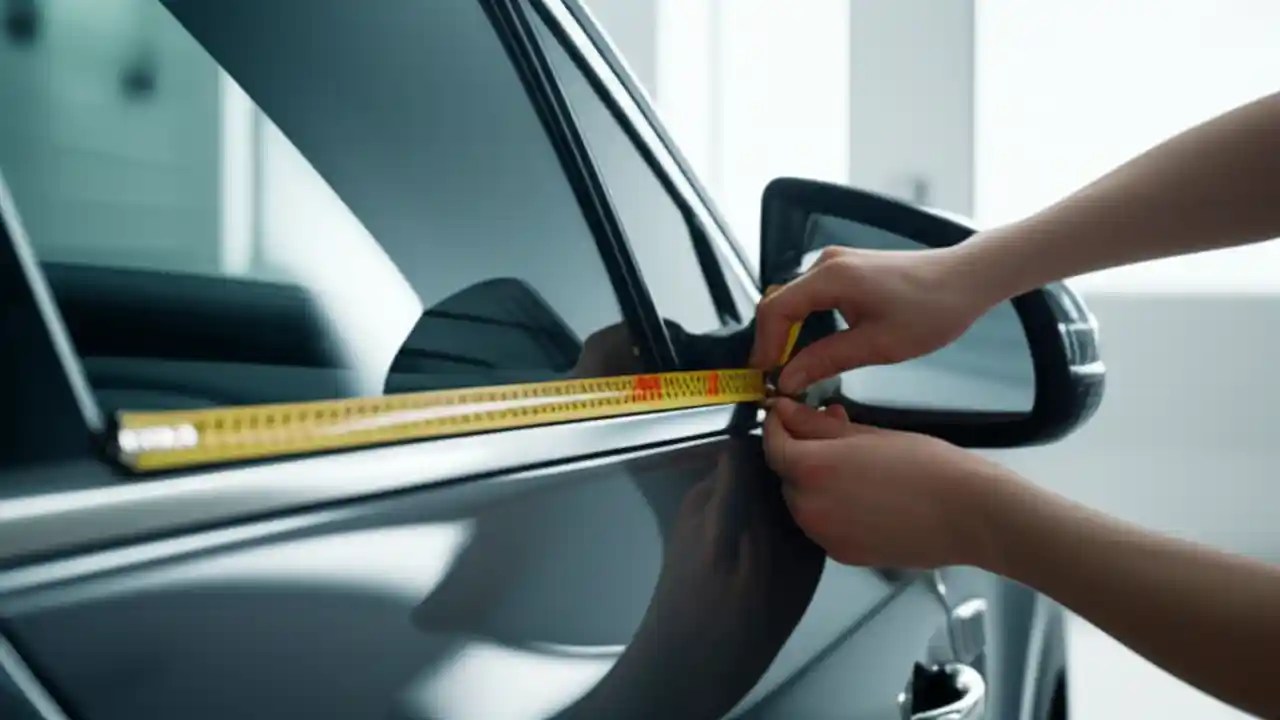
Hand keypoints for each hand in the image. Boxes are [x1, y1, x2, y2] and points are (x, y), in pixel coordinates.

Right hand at [749, 245, 992, 393]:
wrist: (967, 278)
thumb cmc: (932, 309)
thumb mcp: (877, 346)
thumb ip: (826, 361)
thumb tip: (788, 379)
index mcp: (831, 277)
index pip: (775, 311)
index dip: (764, 347)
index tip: (766, 378)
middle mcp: (827, 263)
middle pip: (778, 304)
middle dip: (772, 343)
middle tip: (776, 380)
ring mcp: (836, 263)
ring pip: (793, 301)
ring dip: (788, 335)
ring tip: (793, 370)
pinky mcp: (846, 269)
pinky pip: (810, 296)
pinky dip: (804, 323)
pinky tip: (813, 349)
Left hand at [763, 398, 1010, 569]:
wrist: (968, 514)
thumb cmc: (926, 465)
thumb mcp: (867, 434)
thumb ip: (817, 425)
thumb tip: (784, 412)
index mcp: (812, 469)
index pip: (773, 445)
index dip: (776, 425)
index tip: (786, 412)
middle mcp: (809, 507)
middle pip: (787, 475)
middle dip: (801, 451)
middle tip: (832, 428)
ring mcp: (823, 535)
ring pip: (803, 501)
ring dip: (815, 480)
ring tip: (853, 462)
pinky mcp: (841, 555)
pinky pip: (823, 524)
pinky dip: (831, 506)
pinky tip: (863, 494)